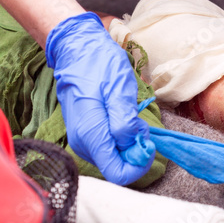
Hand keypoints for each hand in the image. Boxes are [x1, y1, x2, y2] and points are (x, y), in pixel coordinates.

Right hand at [46, 13, 154, 184]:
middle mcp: (82, 143)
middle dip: (135, 150)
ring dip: (128, 141)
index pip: (117, 173)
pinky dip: (120, 136)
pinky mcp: (84, 134)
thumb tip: (132, 146)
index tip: (148, 142)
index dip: (138, 163)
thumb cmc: (98, 64)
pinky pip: (106, 146)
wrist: (76, 49)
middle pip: (116, 166)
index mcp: (90, 134)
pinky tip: (121, 116)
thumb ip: (124, 121)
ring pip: (112, 156)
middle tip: (140, 123)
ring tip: (129, 115)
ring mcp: (81, 139)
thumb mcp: (118, 88)